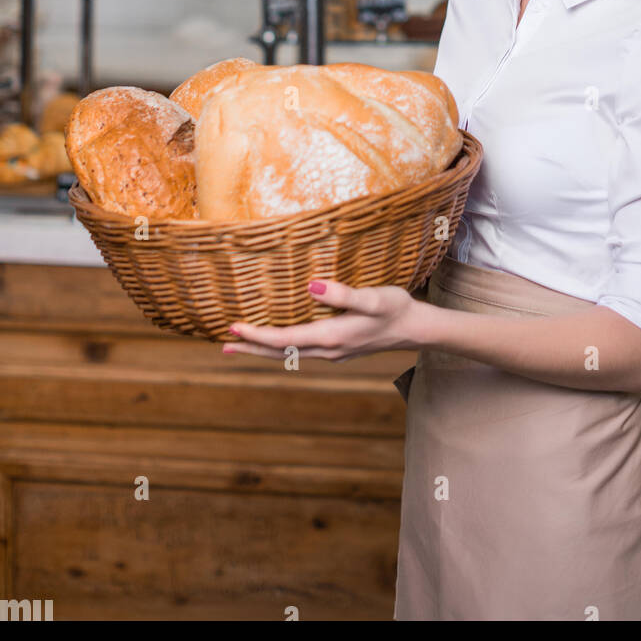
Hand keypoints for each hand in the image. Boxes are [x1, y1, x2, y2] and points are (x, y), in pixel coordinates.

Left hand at [221, 279, 425, 362]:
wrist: (417, 329)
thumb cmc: (396, 308)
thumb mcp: (372, 298)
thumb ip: (342, 293)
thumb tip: (311, 286)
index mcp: (330, 337)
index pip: (284, 339)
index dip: (257, 334)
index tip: (234, 327)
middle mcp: (327, 350)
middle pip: (280, 353)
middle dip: (251, 347)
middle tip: (224, 343)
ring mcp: (333, 353)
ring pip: (290, 354)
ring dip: (264, 349)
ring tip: (241, 344)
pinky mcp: (339, 350)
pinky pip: (301, 352)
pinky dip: (282, 347)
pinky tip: (278, 341)